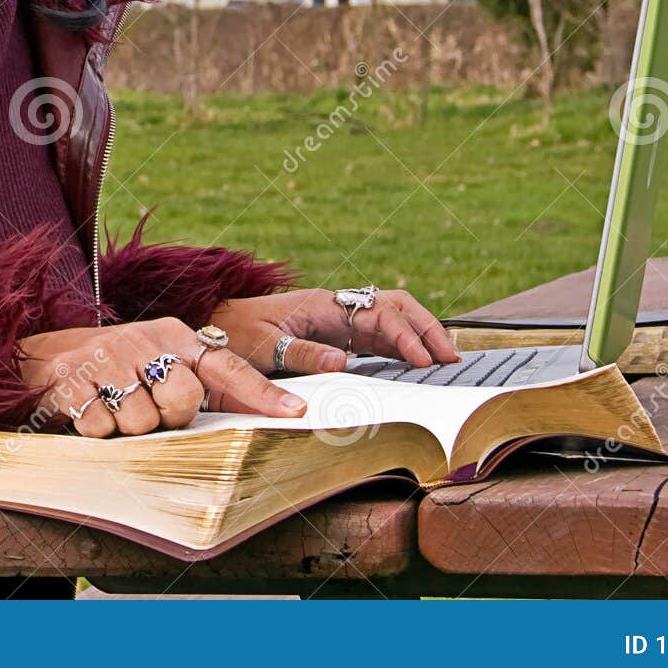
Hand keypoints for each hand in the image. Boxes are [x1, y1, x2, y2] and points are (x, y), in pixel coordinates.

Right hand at [16, 317, 308, 438]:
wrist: (41, 356)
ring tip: (112, 406)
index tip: (296, 413)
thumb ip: (194, 379)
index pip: (226, 366)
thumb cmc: (112, 365)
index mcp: (172, 334)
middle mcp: (144, 341)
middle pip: (184, 400)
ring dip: (128, 427)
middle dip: (170, 415)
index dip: (261, 392)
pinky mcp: (74, 384)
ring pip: (142, 423)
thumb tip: (247, 413)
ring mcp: (107, 361)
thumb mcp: (155, 357)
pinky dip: (96, 431)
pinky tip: (86, 410)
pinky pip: (102, 429)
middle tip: (148, 406)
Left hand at [210, 288, 461, 375]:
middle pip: (394, 306)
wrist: (218, 327)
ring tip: (444, 359)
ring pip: (390, 319)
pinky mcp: (336, 334)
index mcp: (323, 305)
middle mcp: (336, 308)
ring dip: (419, 335)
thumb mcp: (264, 346)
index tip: (422, 362)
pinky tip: (416, 362)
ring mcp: (338, 320)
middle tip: (450, 357)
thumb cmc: (237, 335)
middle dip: (426, 328)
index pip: (378, 314)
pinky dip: (401, 346)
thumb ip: (302, 354)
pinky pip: (376, 336)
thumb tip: (342, 362)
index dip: (404, 337)